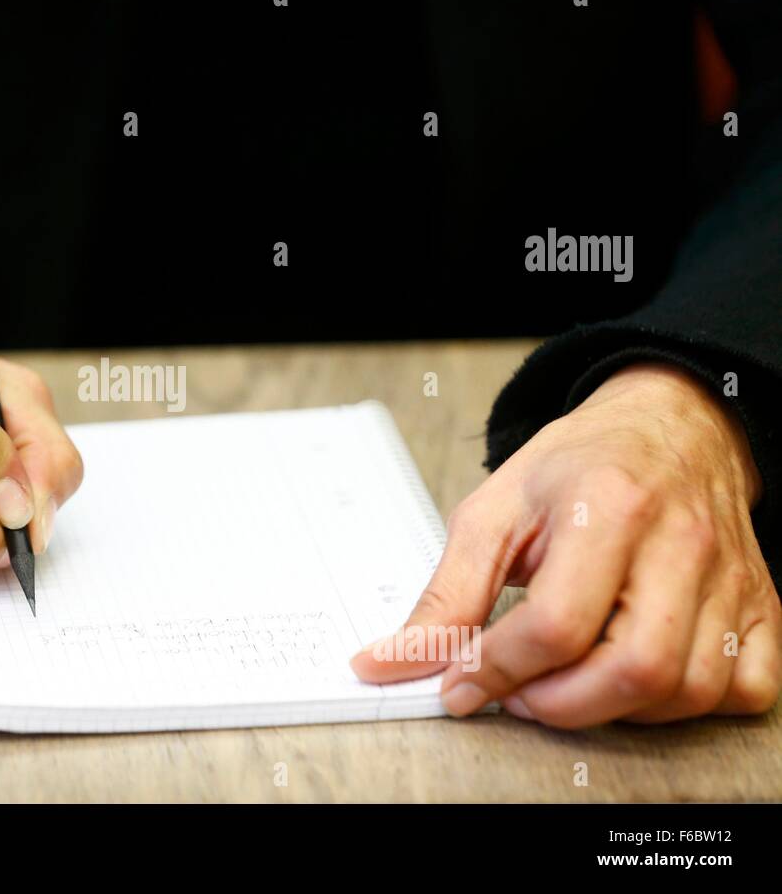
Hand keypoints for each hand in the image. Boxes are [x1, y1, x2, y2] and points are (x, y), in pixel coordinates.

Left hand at [351, 362, 781, 726]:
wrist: (669, 427)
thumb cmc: (579, 466)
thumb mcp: (494, 511)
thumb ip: (446, 593)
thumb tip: (393, 661)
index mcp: (606, 507)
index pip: (556, 624)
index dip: (497, 670)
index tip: (460, 684)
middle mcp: (680, 544)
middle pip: (633, 669)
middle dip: (559, 704)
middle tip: (516, 693)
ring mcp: (731, 578)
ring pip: (687, 691)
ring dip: (614, 711)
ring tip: (565, 683)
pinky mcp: (762, 605)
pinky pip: (745, 690)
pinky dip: (686, 707)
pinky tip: (635, 679)